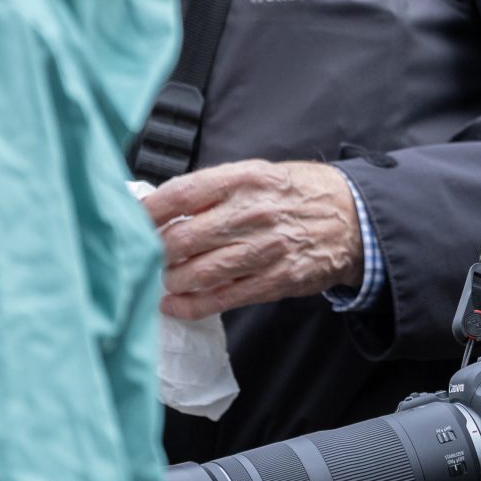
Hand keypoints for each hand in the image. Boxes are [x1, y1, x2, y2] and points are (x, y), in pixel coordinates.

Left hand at [142, 160, 363, 318]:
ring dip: (171, 280)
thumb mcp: (260, 173)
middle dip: (154, 253)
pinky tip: (174, 305)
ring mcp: (264, 249)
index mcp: (245, 178)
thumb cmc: (299, 193)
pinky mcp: (274, 280)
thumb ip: (215, 189)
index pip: (182, 193)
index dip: (147, 211)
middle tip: (142, 257)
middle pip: (183, 239)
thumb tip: (163, 207)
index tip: (127, 221)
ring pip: (198, 272)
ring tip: (162, 280)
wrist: (353, 218)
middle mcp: (252, 212)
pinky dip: (191, 306)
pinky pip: (222, 298)